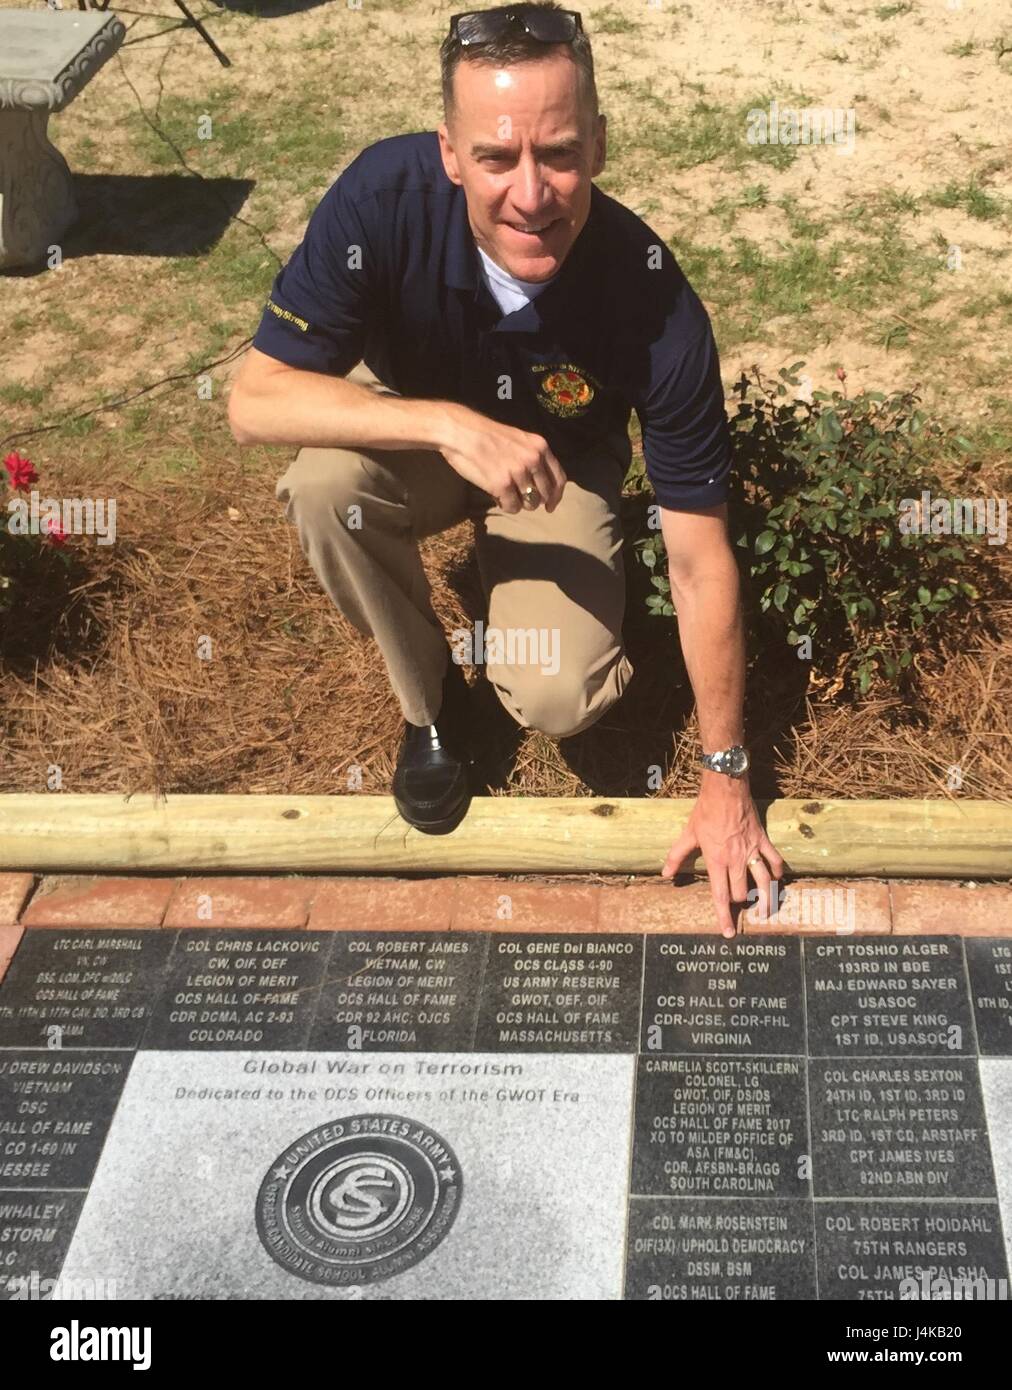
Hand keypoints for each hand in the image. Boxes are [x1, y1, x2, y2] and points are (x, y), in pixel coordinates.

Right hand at [438, 403, 566, 513]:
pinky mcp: (502, 485)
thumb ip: (532, 456)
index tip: (550, 506)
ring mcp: (518, 473)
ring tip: (506, 494)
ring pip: (530, 503)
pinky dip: (506, 506)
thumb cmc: (486, 435)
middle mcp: (532, 459)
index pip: (558, 478)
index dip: (556, 496)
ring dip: (519, 503)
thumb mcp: (519, 439)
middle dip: (535, 501)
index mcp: (540, 447)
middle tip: (522, 501)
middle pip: (545, 494)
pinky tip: (497, 497)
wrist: (461, 432)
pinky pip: (513, 507)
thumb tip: (539, 481)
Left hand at [661, 777, 786, 938]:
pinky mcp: (763, 841)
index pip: (720, 896)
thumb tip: (666, 873)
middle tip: (741, 909)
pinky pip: (775, 861)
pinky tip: (776, 879)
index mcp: (717, 861)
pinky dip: (777, 872)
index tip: (728, 933)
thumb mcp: (688, 834)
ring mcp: (752, 851)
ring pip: (764, 883)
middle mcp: (736, 860)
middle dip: (741, 904)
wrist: (726, 791)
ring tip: (766, 910)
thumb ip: (677, 855)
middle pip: (743, 893)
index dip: (723, 916)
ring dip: (766, 899)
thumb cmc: (705, 812)